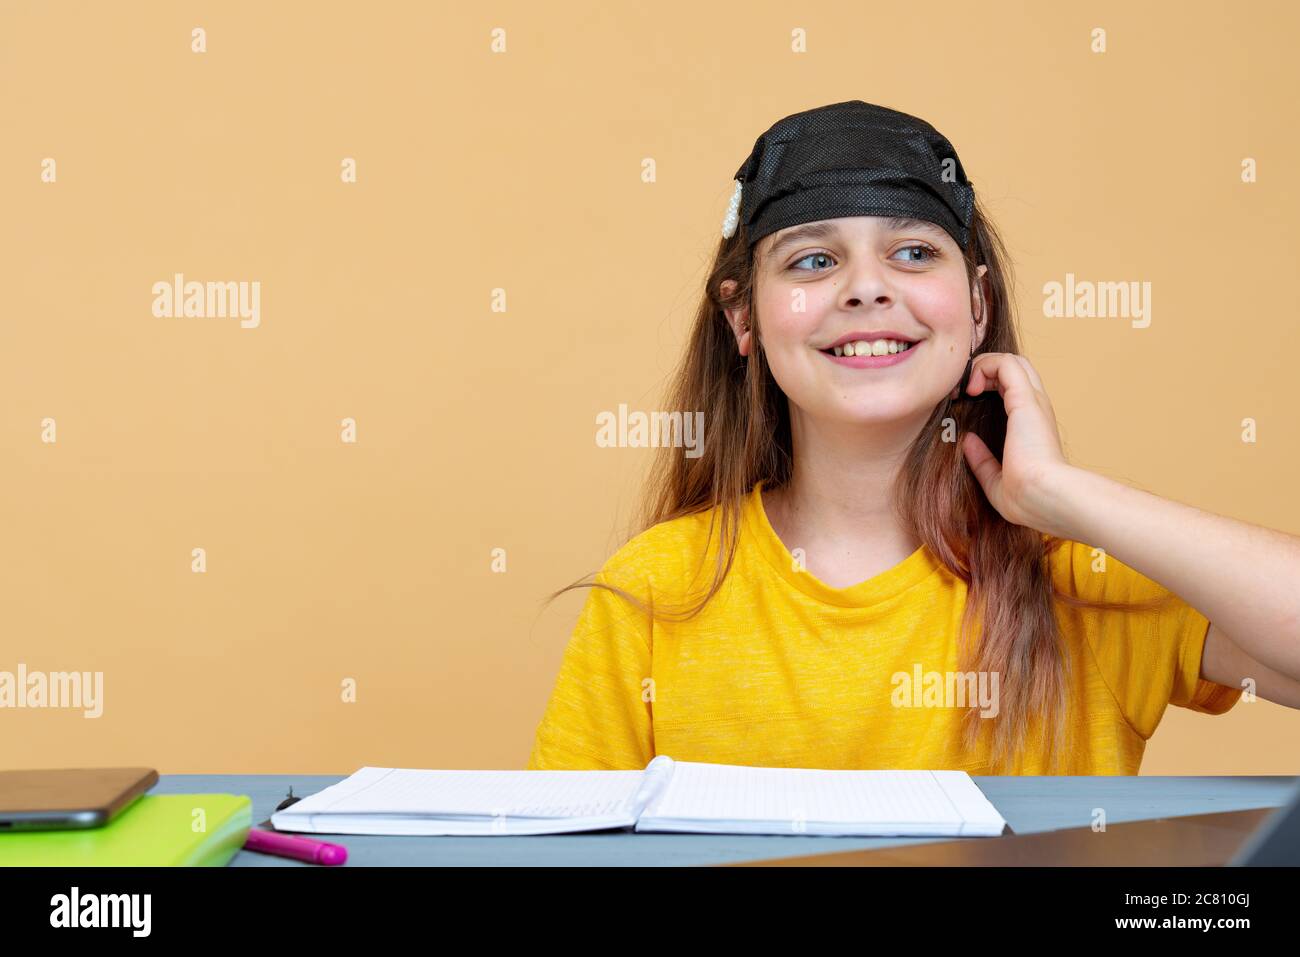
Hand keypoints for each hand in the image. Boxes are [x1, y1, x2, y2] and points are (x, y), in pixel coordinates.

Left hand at [960, 353, 1075, 535]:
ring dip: (984, 364)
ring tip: (967, 387)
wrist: (1044, 497)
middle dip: (984, 370)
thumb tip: (969, 443)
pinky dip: (985, 365)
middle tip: (962, 391)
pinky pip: (1006, 363)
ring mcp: (1033, 402)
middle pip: (1016, 368)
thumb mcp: (996, 481)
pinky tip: (972, 388)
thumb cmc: (1027, 499)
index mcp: (1031, 426)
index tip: (965, 401)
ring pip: (1012, 361)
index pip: (1015, 389)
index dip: (988, 385)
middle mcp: (1035, 409)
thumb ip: (983, 461)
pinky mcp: (1025, 400)